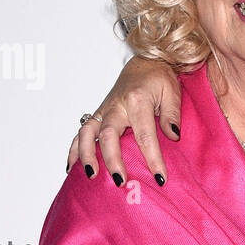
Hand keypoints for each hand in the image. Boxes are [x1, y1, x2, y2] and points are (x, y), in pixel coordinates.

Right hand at [66, 56, 181, 185]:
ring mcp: (104, 110)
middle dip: (112, 160)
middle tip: (120, 181)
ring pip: (87, 133)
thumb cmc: (159, 77)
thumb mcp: (172, 92)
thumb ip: (172, 115)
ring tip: (91, 176)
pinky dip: (74, 149)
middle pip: (109, 136)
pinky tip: (72, 167)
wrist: (146, 62)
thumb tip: (173, 136)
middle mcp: (116, 106)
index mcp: (137, 101)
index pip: (145, 135)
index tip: (160, 178)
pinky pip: (81, 132)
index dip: (153, 159)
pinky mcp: (99, 114)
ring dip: (86, 155)